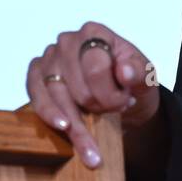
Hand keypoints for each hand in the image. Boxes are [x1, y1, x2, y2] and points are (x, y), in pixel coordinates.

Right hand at [25, 21, 159, 168]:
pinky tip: (62, 128)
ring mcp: (49, 59)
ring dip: (74, 124)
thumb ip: (139, 72)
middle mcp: (67, 41)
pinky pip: (36, 97)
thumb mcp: (146, 76)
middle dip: (96, 108)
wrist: (123, 96)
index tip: (124, 104)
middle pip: (76, 85)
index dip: (110, 93)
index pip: (96, 67)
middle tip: (113, 113)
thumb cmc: (132, 81)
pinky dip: (49, 114)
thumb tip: (125, 72)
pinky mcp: (36, 77)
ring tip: (91, 148)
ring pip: (56, 95)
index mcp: (94, 32)